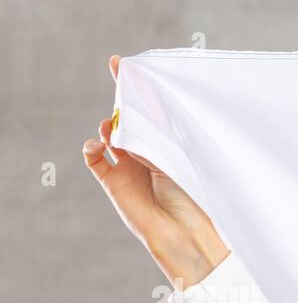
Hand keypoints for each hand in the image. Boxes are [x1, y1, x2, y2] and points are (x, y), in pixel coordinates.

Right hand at [83, 54, 229, 290]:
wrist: (191, 239)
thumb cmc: (200, 202)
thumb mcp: (188, 160)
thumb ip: (170, 136)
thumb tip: (156, 107)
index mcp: (169, 147)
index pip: (150, 111)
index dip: (136, 88)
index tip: (123, 63)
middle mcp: (148, 155)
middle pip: (129, 119)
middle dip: (122, 100)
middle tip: (120, 82)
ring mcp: (128, 168)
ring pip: (110, 135)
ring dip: (109, 126)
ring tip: (116, 130)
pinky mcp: (114, 183)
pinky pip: (94, 159)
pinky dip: (91, 148)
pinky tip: (99, 146)